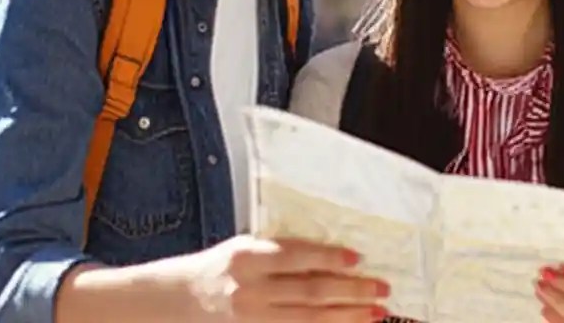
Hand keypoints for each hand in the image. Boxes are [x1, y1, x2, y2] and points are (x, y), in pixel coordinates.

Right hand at [182, 235, 390, 320]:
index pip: (296, 256)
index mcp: (248, 258)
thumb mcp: (246, 248)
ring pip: (309, 321)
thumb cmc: (222, 267)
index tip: (358, 259)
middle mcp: (251, 291)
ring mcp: (253, 319)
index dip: (329, 258)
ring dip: (347, 317)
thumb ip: (283, 252)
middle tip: (382, 289)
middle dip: (351, 292)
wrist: (181, 300)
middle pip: (310, 292)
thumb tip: (334, 258)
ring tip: (376, 314)